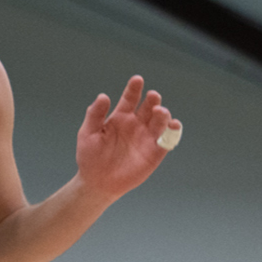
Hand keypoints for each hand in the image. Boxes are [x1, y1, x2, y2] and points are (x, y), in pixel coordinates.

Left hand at [75, 77, 179, 200]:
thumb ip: (95, 114)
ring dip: (163, 114)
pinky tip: (173, 124)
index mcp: (121, 117)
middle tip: (153, 96)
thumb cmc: (90, 156)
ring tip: (160, 111)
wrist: (98, 182)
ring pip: (160, 120)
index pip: (130, 98)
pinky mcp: (156, 152)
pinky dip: (173, 131)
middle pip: (149, 107)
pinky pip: (168, 139)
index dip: (134, 88)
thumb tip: (103, 96)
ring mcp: (147, 137)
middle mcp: (137, 124)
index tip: (137, 79)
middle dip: (152, 100)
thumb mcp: (88, 133)